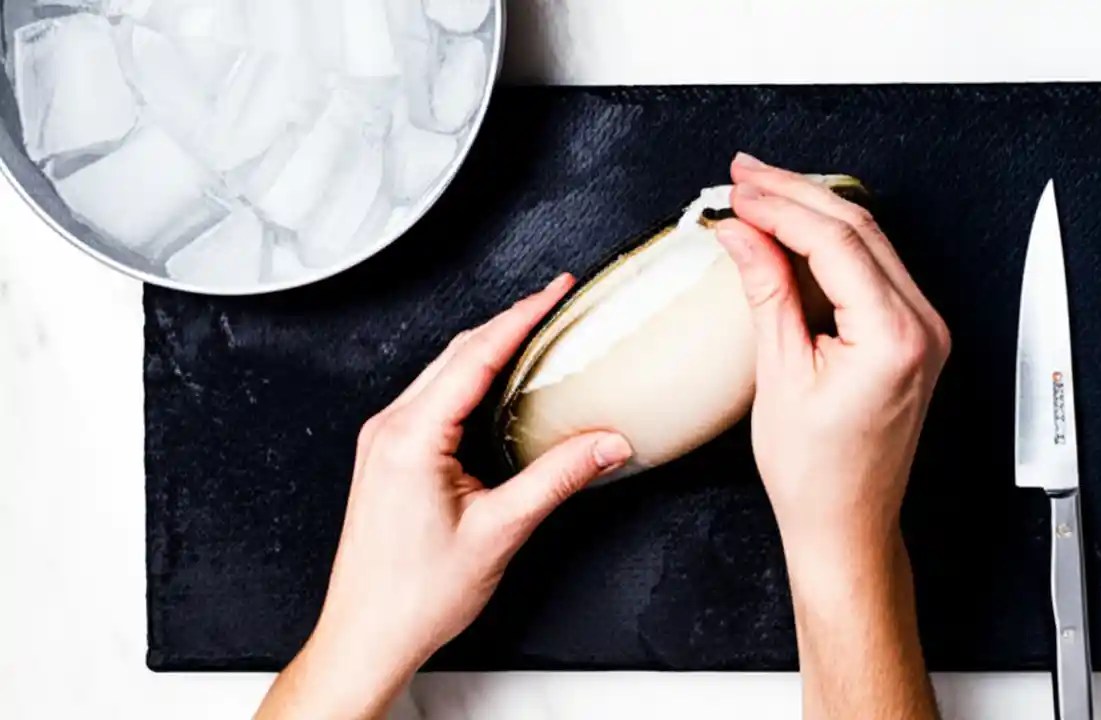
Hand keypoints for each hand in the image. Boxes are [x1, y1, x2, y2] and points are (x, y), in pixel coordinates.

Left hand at [256, 275, 632, 719]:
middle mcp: (390, 429)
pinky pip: (432, 398)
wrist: (367, 634)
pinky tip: (495, 384)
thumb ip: (557, 478)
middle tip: (552, 302)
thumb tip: (604, 445)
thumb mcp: (500, 531)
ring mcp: (383, 441)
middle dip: (508, 321)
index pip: (476, 355)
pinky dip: (469, 378)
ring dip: (488, 347)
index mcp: (412, 437)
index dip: (521, 317)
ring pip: (442, 372)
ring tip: (532, 333)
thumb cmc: (414, 595)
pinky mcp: (387, 456)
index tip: (553, 292)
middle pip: (457, 353)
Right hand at [715, 154, 946, 719]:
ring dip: (813, 211)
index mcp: (895, 337)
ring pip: (869, 241)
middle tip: (744, 175)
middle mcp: (923, 326)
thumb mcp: (779, 375)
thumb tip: (742, 235)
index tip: (739, 192)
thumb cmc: (817, 476)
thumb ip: (766, 292)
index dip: (781, 206)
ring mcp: (924, 329)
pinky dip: (830, 244)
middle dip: (796, 194)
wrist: (847, 524)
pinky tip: (792, 232)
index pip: (836, 241)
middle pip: (860, 228)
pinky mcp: (913, 336)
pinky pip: (873, 268)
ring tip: (760, 192)